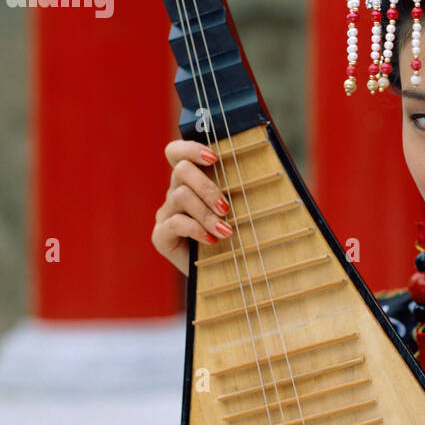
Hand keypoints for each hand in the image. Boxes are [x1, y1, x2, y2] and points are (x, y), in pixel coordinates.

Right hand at [150, 139, 232, 274]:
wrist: (223, 275)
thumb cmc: (234, 237)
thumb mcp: (239, 209)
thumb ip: (240, 188)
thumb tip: (264, 166)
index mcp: (191, 181)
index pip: (177, 153)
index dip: (190, 148)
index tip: (214, 157)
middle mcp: (175, 193)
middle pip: (180, 170)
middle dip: (207, 186)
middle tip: (226, 207)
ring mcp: (166, 214)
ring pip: (181, 196)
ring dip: (206, 213)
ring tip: (226, 230)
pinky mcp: (160, 235)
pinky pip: (175, 223)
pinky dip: (196, 230)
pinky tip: (212, 240)